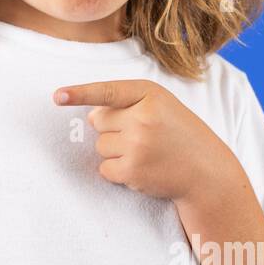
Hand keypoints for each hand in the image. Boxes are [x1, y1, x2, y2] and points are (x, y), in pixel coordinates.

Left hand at [53, 79, 239, 203]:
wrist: (206, 172)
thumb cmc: (179, 135)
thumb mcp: (162, 106)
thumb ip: (127, 103)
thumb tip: (90, 117)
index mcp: (150, 93)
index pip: (107, 92)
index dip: (79, 94)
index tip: (56, 96)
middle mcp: (143, 116)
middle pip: (98, 121)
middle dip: (113, 129)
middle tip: (142, 136)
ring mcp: (137, 144)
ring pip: (100, 145)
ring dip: (116, 151)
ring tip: (146, 153)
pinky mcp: (133, 170)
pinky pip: (104, 168)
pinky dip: (117, 171)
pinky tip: (141, 168)